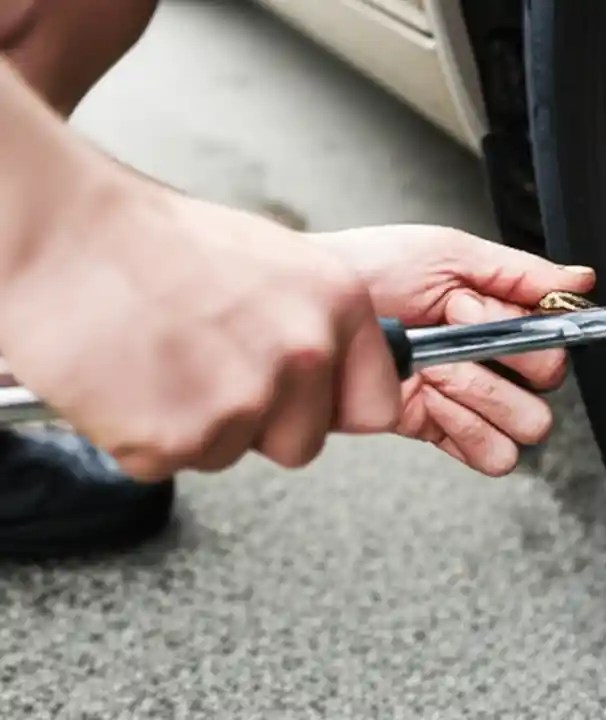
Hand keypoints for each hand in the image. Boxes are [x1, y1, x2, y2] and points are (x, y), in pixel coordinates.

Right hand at [0, 178, 403, 479]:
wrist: (60, 232)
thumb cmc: (150, 238)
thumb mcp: (272, 262)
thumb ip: (314, 321)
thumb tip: (333, 366)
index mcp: (337, 306)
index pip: (376, 404)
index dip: (334, 408)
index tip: (309, 402)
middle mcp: (303, 356)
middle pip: (302, 443)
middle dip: (259, 423)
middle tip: (207, 374)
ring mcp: (243, 402)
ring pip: (230, 453)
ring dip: (194, 425)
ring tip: (159, 361)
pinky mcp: (178, 439)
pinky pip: (168, 462)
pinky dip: (139, 434)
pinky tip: (127, 380)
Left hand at [313, 226, 595, 475]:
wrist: (305, 307)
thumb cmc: (368, 268)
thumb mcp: (447, 252)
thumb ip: (519, 271)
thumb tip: (580, 280)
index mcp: (500, 315)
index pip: (555, 345)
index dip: (530, 338)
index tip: (488, 318)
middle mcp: (491, 359)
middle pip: (546, 393)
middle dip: (499, 366)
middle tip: (453, 342)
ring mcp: (468, 398)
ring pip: (525, 428)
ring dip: (481, 399)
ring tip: (438, 373)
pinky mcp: (439, 428)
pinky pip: (490, 455)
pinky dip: (468, 432)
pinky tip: (433, 403)